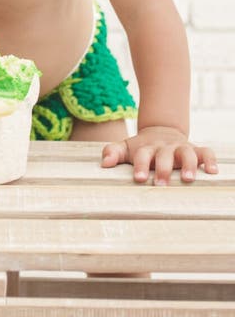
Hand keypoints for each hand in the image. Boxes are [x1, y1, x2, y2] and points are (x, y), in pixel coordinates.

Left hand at [101, 126, 218, 184]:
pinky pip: (206, 152)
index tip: (140, 178)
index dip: (141, 166)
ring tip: (189, 179)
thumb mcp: (126, 148)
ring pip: (186, 153)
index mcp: (147, 148)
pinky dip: (210, 160)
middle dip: (163, 169)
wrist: (161, 132)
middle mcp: (164, 147)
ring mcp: (180, 147)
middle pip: (164, 155)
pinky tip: (213, 171)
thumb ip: (113, 152)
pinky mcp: (195, 150)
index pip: (142, 155)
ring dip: (188, 164)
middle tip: (161, 184)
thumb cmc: (142, 148)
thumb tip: (104, 163)